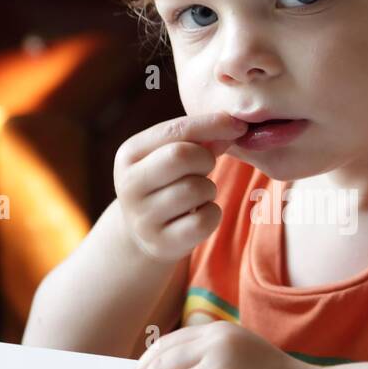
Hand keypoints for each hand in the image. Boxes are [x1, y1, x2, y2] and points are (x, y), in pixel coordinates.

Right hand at [113, 111, 248, 262]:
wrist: (145, 232)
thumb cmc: (167, 182)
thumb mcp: (172, 155)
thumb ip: (201, 139)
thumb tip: (235, 128)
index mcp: (129, 154)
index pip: (175, 130)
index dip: (212, 124)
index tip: (238, 125)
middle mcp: (128, 185)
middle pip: (180, 156)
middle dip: (205, 159)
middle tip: (206, 166)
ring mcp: (142, 218)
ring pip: (195, 189)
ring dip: (209, 188)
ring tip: (197, 193)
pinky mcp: (161, 243)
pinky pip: (204, 220)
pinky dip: (212, 213)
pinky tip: (200, 213)